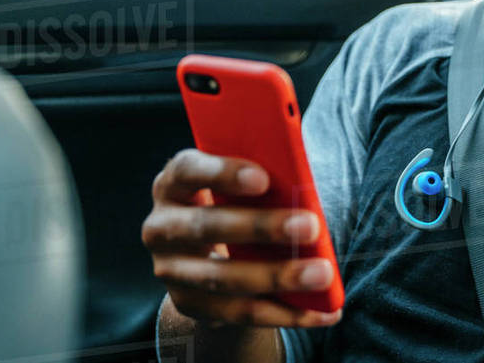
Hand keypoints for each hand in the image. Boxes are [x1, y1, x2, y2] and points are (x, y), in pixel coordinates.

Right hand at [142, 148, 342, 328]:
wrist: (207, 252)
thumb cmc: (235, 202)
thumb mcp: (238, 185)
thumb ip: (261, 179)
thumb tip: (303, 184)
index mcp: (173, 183)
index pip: (187, 170)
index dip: (222, 173)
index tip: (263, 179)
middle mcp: (162, 226)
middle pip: (206, 226)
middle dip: (260, 227)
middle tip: (310, 226)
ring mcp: (170, 270)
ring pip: (221, 277)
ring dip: (276, 277)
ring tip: (321, 274)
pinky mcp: (188, 305)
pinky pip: (238, 313)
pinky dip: (284, 313)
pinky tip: (322, 311)